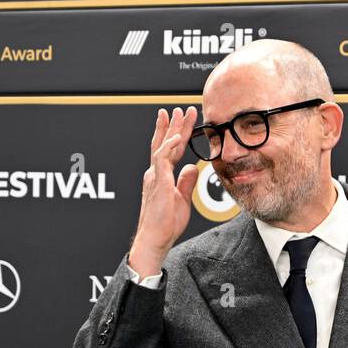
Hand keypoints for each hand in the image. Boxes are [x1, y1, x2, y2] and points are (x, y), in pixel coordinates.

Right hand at [128, 106, 199, 276]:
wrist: (156, 238)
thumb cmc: (166, 225)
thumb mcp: (182, 199)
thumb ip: (186, 182)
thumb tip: (192, 168)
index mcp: (160, 177)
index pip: (169, 151)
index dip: (175, 135)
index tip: (182, 121)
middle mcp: (155, 173)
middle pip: (164, 143)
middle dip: (172, 125)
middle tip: (180, 109)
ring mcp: (155, 176)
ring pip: (163, 146)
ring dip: (172, 129)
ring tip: (180, 114)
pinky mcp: (158, 182)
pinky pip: (162, 159)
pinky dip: (170, 146)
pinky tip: (178, 137)